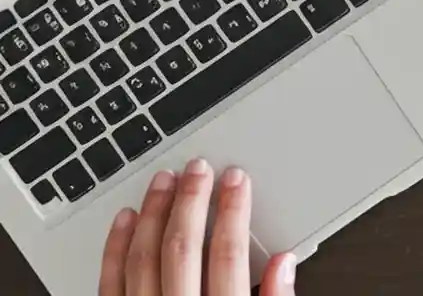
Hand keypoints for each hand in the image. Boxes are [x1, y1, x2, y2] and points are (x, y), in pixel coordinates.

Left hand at [99, 160, 296, 294]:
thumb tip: (285, 264)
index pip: (228, 254)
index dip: (234, 211)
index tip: (237, 180)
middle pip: (182, 248)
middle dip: (192, 200)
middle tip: (199, 168)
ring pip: (143, 257)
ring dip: (154, 213)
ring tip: (165, 180)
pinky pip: (110, 280)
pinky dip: (116, 246)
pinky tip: (128, 217)